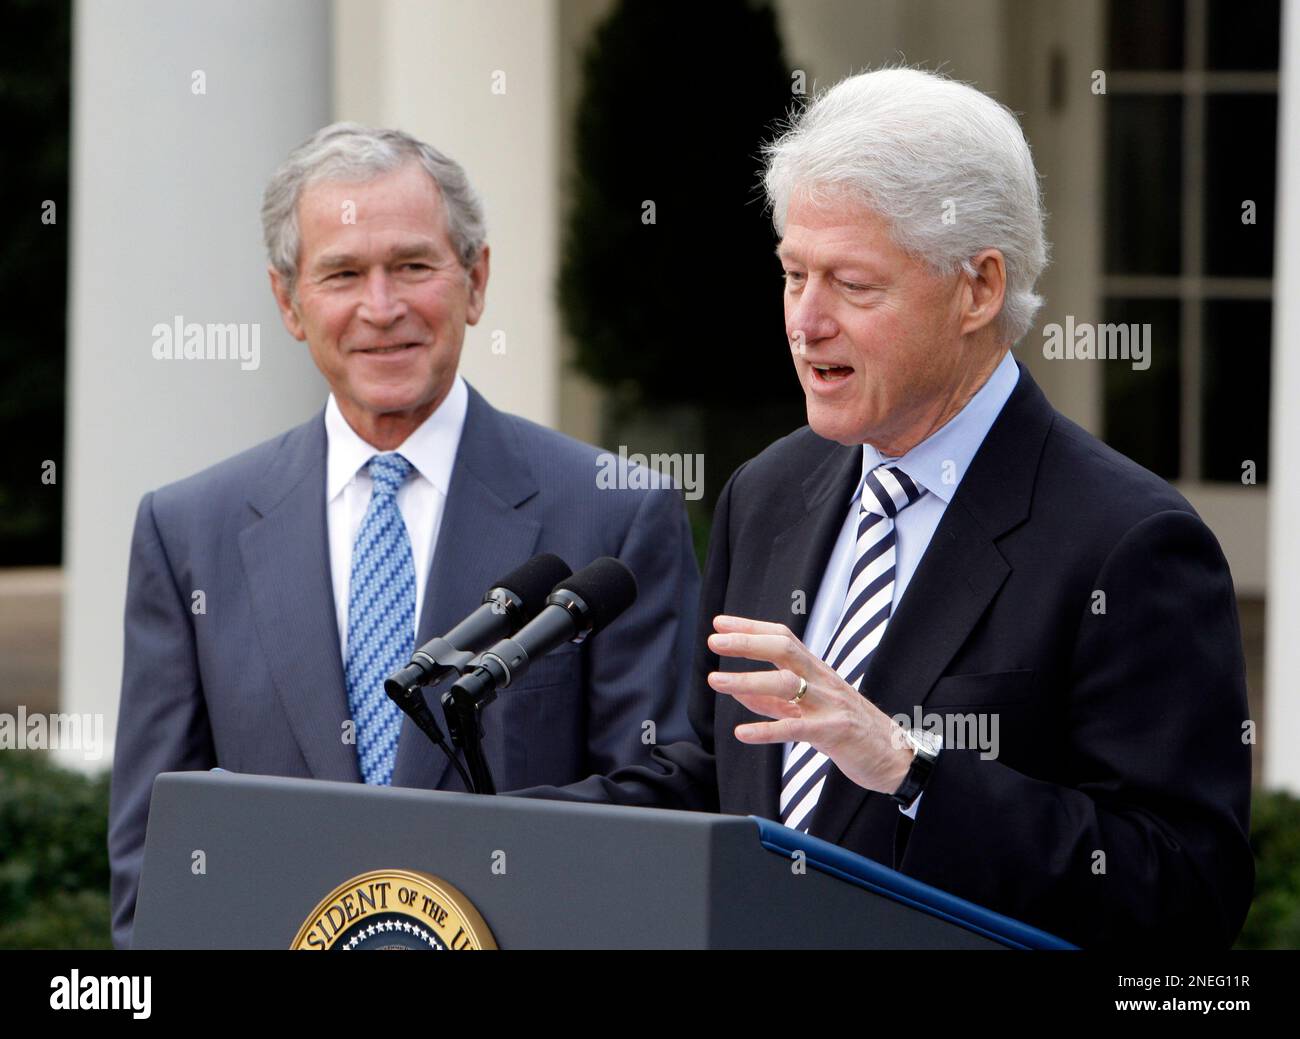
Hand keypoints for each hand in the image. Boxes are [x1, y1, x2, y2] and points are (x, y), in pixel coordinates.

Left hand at [706, 615, 913, 795]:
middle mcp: (822, 680)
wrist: (896, 756)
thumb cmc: (848, 729)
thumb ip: (772, 700)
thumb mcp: (807, 708)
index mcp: (816, 670)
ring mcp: (829, 704)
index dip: (751, 628)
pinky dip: (766, 730)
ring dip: (747, 681)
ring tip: (716, 681)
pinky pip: (795, 728)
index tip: (719, 624)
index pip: (782, 638)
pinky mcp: (834, 733)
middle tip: (713, 642)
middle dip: (747, 643)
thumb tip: (737, 689)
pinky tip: (741, 733)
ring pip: (786, 684)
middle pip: (783, 649)